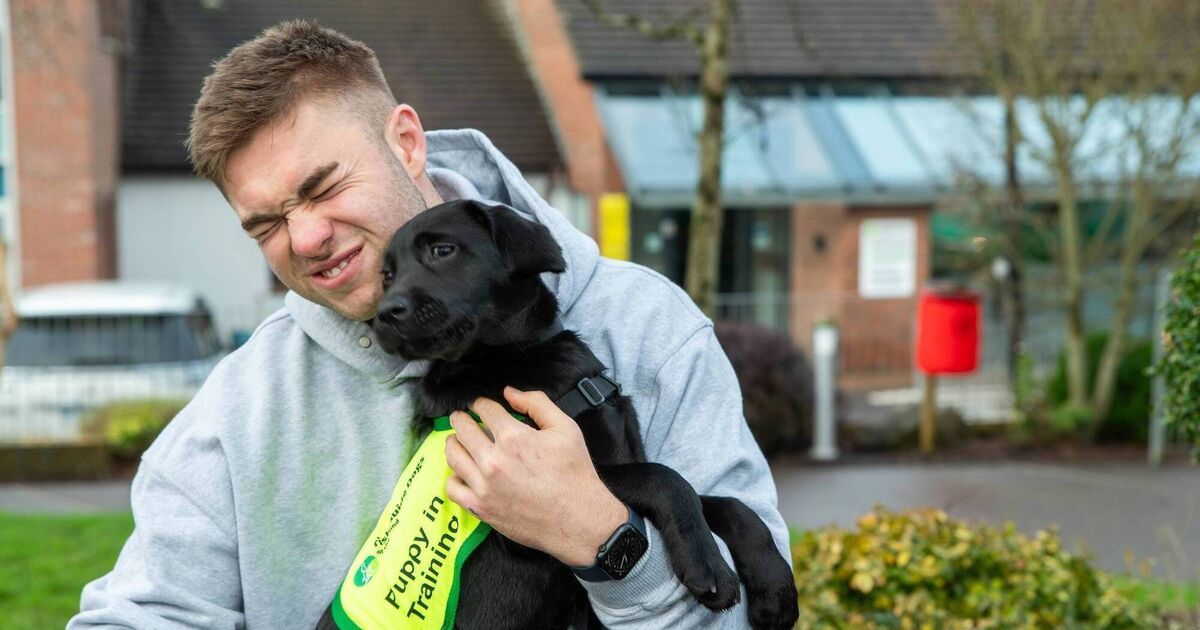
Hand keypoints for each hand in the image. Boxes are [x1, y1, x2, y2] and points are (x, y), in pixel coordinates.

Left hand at [444, 386, 626, 566]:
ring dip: (454, 443)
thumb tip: (509, 392)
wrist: (578, 520)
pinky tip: (463, 472)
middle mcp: (493, 460)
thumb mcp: (566, 429)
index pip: (484, 409)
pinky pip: (452, 488)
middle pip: (462, 429)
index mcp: (514, 437)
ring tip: (458, 440)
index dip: (481, 403)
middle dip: (461, 418)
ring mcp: (484, 486)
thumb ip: (537, 403)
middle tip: (462, 417)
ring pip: (453, 455)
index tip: (480, 405)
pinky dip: (454, 476)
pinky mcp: (481, 508)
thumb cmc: (575, 475)